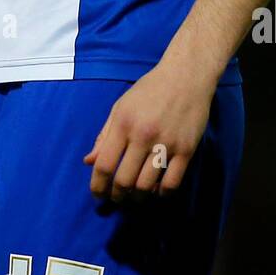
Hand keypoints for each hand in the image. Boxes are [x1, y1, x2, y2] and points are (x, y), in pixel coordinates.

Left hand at [83, 61, 214, 200]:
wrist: (185, 76)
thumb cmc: (149, 90)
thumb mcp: (121, 107)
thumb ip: (104, 135)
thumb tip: (88, 162)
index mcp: (123, 124)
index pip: (105, 164)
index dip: (98, 185)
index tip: (98, 194)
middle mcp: (143, 136)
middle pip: (125, 180)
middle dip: (117, 195)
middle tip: (117, 198)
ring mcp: (166, 144)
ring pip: (147, 186)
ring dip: (138, 198)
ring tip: (135, 197)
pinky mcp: (187, 150)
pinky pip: (172, 182)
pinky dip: (162, 193)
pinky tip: (157, 191)